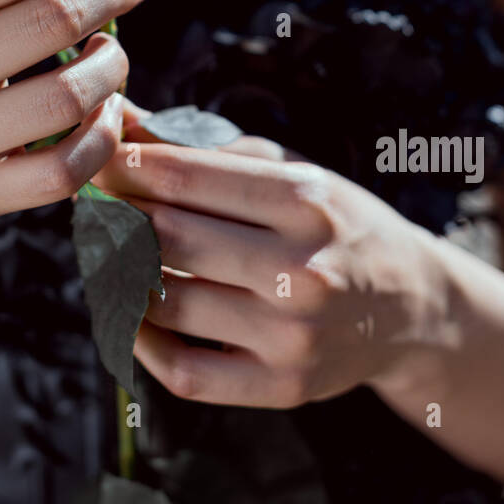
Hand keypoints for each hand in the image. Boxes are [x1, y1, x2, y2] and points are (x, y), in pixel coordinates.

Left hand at [93, 104, 448, 407]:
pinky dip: (142, 342)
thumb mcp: (289, 170)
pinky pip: (183, 371)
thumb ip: (204, 147)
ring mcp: (292, 335)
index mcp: (306, 201)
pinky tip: (133, 312)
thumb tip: (123, 117)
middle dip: (113, 214)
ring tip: (107, 253)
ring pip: (166, 303)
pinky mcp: (282, 386)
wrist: (412, 305)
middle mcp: (302, 270)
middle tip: (90, 203)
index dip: (123, 163)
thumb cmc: (334, 223)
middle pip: (167, 236)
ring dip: (118, 275)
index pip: (184, 175)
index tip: (96, 157)